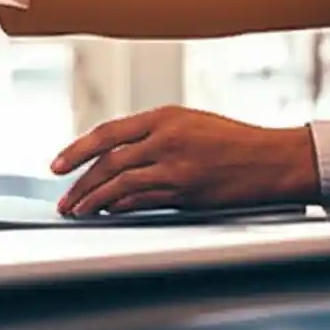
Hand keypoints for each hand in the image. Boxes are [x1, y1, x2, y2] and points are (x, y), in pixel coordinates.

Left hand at [51, 106, 318, 215]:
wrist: (273, 159)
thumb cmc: (231, 139)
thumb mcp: (187, 122)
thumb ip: (149, 135)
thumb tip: (110, 157)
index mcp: (163, 117)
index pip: (106, 133)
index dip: (76, 151)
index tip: (56, 166)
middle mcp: (166, 140)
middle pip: (109, 163)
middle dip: (80, 183)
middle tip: (63, 200)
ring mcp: (177, 169)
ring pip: (122, 186)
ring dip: (95, 201)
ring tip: (78, 211)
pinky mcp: (188, 194)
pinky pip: (144, 201)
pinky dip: (121, 208)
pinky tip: (108, 212)